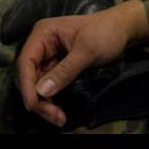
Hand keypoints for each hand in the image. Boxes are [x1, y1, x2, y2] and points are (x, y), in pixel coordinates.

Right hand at [15, 0, 148, 127]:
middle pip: (30, 76)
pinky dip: (52, 100)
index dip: (26, 84)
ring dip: (45, 103)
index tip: (32, 105)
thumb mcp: (87, 51)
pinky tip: (59, 112)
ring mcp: (48, 57)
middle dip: (38, 98)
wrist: (122, 30)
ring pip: (38, 85)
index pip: (26, 61)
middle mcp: (41, 45)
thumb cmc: (105, 33)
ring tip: (59, 118)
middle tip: (54, 116)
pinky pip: (48, 87)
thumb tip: (42, 91)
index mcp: (43, 33)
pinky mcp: (57, 68)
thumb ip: (65, 71)